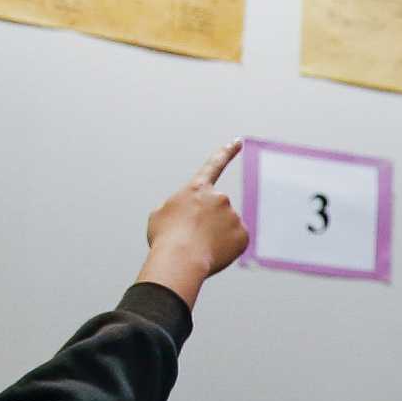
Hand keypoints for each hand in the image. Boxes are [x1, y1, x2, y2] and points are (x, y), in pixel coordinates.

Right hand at [138, 140, 247, 306]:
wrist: (180, 259)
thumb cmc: (166, 239)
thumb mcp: (159, 216)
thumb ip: (176, 208)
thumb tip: (185, 215)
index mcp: (196, 189)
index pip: (214, 165)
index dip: (226, 153)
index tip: (238, 141)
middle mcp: (219, 197)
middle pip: (215, 212)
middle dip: (206, 225)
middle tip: (190, 240)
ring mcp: (233, 215)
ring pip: (224, 229)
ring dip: (213, 238)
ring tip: (197, 249)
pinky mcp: (243, 234)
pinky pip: (234, 242)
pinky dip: (225, 250)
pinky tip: (212, 254)